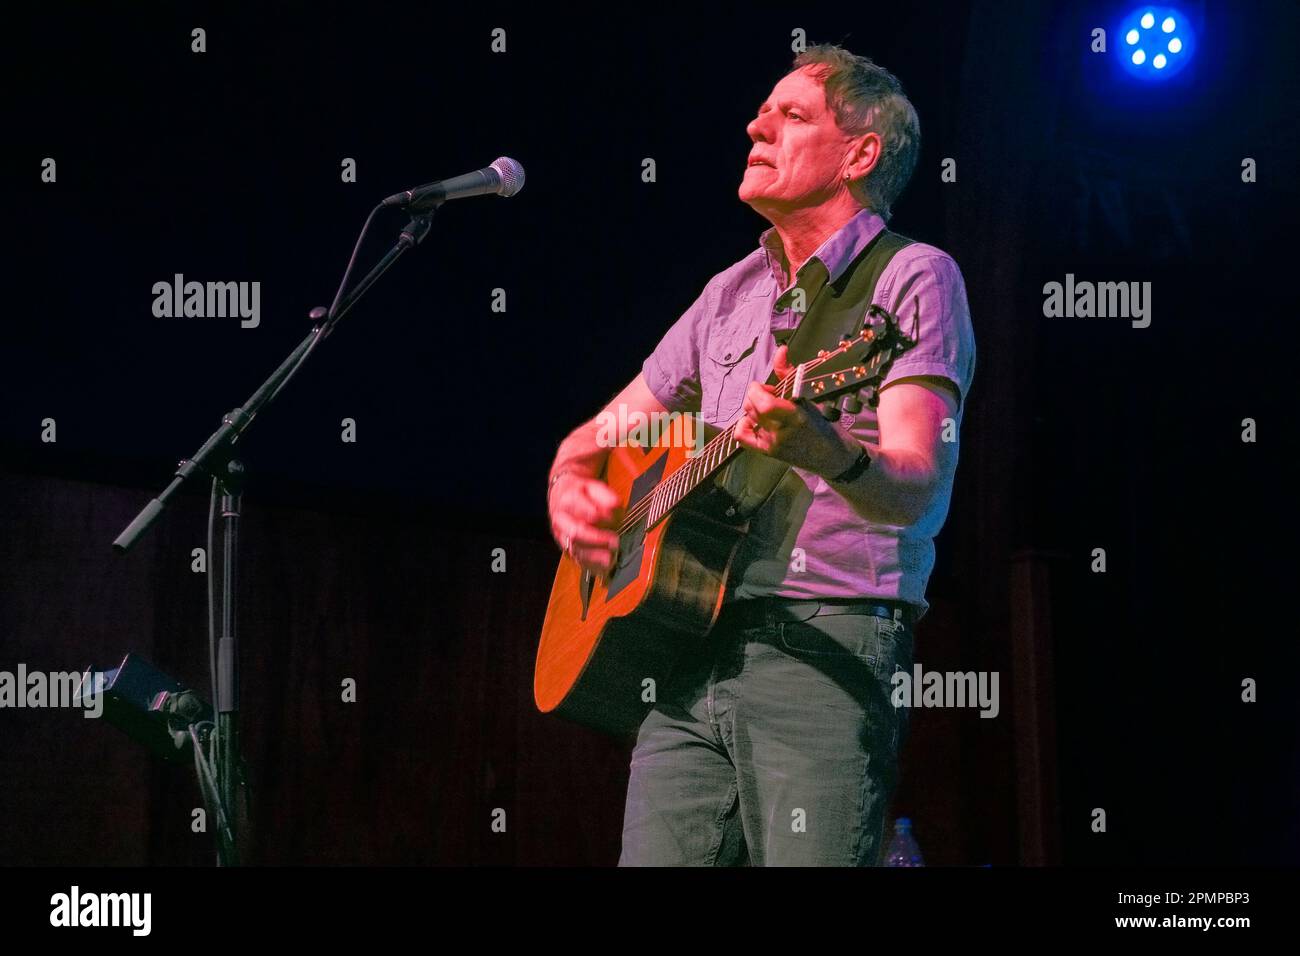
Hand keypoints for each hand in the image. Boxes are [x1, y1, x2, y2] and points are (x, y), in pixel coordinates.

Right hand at [548, 473, 621, 575]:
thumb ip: (605, 495)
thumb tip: (615, 505)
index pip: (581, 509)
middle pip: (575, 532)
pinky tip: (604, 567)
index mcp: (567, 500)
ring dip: (593, 556)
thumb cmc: (582, 492)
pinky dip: (591, 565)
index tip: (614, 518)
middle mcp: (560, 520)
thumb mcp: (594, 487)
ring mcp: (561, 536)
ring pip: (574, 549)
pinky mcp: (565, 547)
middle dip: (597, 539)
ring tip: (611, 559)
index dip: (599, 514)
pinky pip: (576, 560)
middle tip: (615, 541)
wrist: (561, 494)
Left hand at [732, 345, 860, 477]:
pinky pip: (742, 436)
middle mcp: (781, 432)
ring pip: (747, 416)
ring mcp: (772, 444)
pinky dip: (744, 424)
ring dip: (753, 407)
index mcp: (795, 416)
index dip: (757, 390)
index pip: (763, 404)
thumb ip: (789, 373)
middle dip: (756, 394)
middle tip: (771, 396)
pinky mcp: (766, 452)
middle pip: (751, 406)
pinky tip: (755, 422)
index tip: (768, 387)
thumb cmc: (820, 424)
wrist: (829, 455)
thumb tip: (780, 349)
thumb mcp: (807, 398)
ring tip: (768, 409)